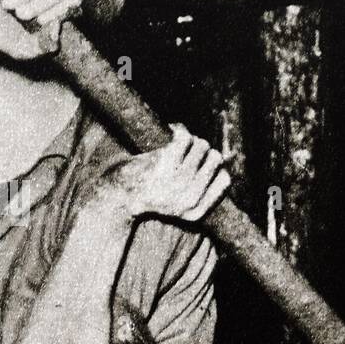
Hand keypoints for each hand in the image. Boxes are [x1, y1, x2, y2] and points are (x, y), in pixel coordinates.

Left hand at [101, 124, 230, 222]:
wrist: (118, 196)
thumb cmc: (149, 193)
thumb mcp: (179, 200)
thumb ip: (202, 184)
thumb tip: (225, 157)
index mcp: (196, 212)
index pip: (225, 180)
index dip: (215, 168)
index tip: (200, 163)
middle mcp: (191, 199)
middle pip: (215, 159)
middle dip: (202, 151)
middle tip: (185, 151)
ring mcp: (179, 183)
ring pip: (201, 146)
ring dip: (190, 140)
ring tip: (177, 144)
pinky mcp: (166, 166)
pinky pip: (185, 138)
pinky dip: (179, 131)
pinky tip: (172, 132)